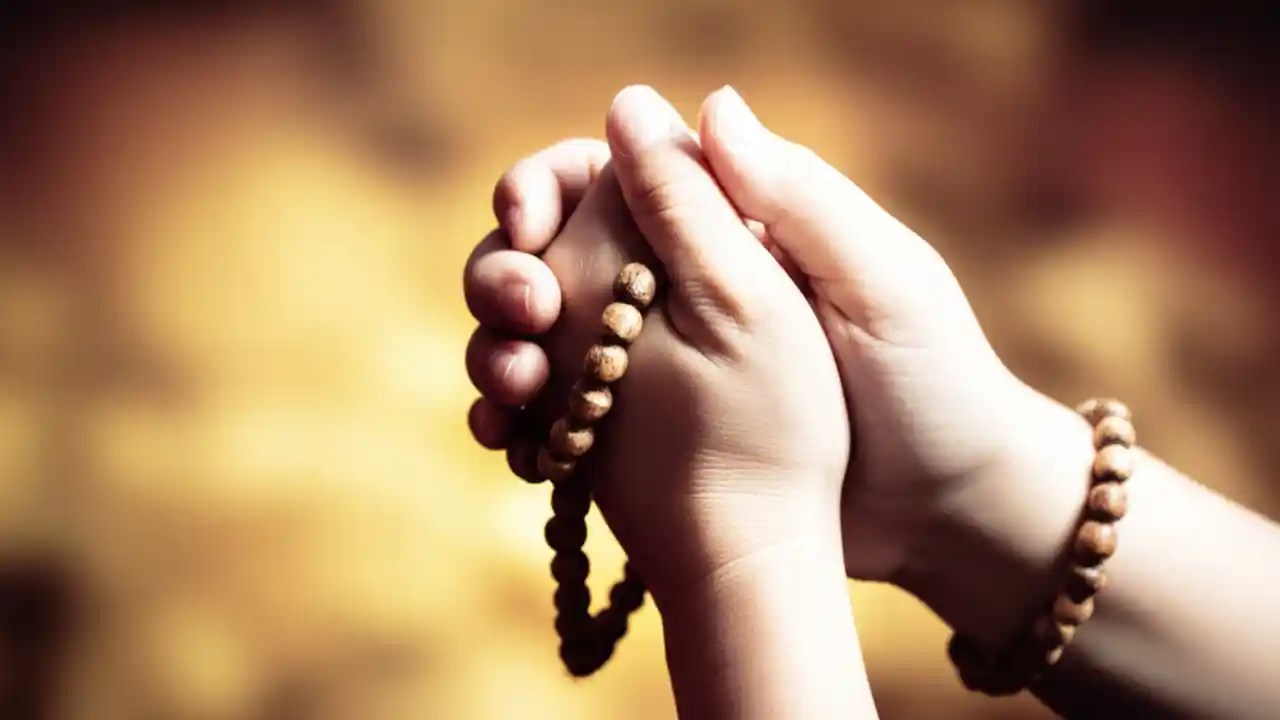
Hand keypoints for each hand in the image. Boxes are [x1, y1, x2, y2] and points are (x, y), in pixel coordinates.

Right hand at [467, 87, 1038, 577]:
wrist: (946, 512)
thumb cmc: (932, 386)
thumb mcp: (882, 283)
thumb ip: (796, 199)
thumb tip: (705, 105)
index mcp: (734, 234)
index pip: (613, 181)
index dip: (551, 187)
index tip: (523, 217)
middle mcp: (684, 291)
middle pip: (556, 256)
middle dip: (507, 271)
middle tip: (515, 310)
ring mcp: (660, 368)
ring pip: (545, 337)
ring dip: (501, 346)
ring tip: (509, 386)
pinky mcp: (650, 438)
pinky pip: (564, 414)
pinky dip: (524, 420)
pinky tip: (511, 440)